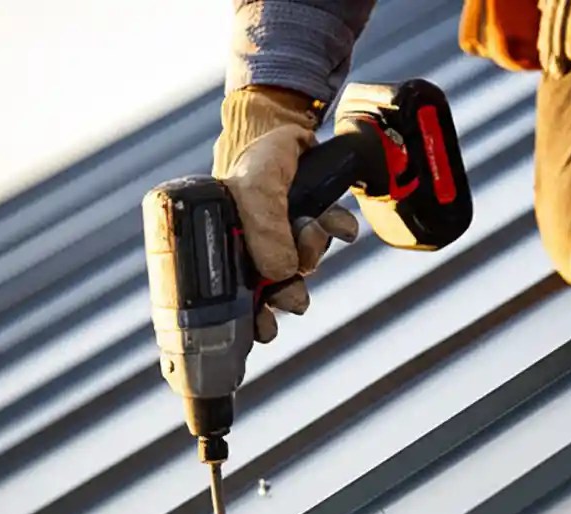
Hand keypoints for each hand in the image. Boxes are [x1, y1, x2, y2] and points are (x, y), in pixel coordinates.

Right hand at [213, 86, 359, 342]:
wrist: (283, 124)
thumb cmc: (254, 162)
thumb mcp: (253, 191)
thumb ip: (264, 230)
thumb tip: (283, 273)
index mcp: (227, 249)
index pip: (232, 297)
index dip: (248, 321)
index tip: (261, 332)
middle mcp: (255, 248)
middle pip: (272, 290)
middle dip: (287, 296)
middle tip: (294, 297)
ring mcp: (286, 236)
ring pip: (304, 265)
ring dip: (313, 251)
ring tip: (312, 229)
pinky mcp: (315, 219)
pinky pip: (331, 236)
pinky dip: (339, 229)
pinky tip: (343, 223)